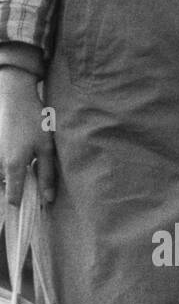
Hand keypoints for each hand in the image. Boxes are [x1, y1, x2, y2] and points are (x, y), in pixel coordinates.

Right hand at [0, 66, 55, 206]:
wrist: (15, 97)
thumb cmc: (34, 122)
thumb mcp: (47, 149)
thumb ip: (47, 175)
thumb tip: (48, 199)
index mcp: (13, 166)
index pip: (12, 196)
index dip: (21, 204)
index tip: (32, 206)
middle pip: (4, 187)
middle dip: (17, 190)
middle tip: (33, 186)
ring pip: (0, 175)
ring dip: (11, 178)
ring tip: (27, 172)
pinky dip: (6, 168)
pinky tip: (21, 161)